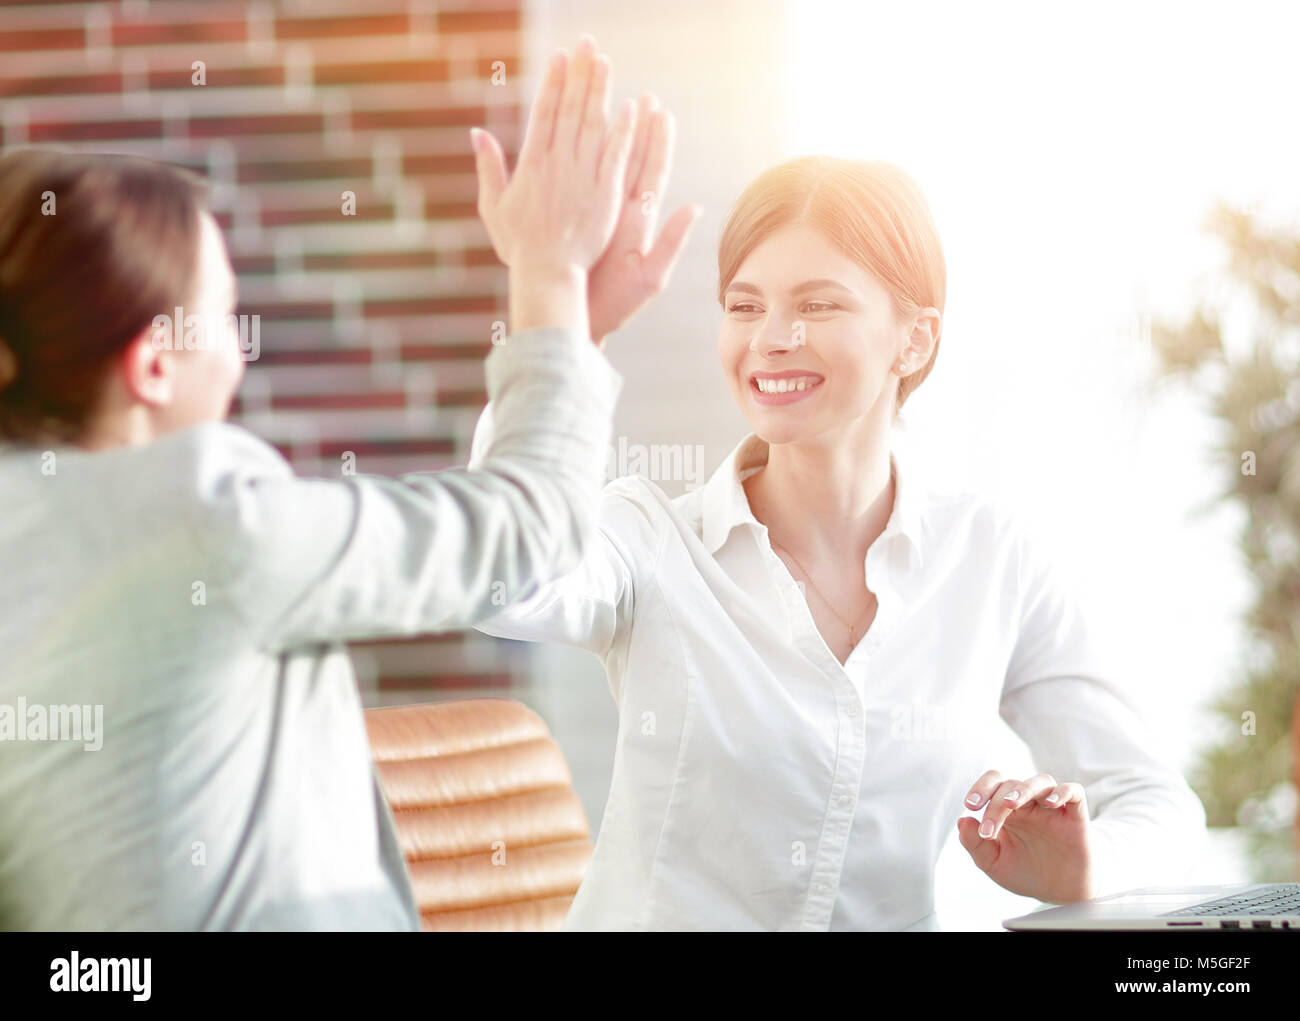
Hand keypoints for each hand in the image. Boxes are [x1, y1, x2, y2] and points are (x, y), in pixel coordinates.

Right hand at [471, 35, 635, 275]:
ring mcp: (583, 179)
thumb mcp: (493, 207)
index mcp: (532, 166)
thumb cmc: (519, 247)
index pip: (544, 114)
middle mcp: (558, 166)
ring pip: (594, 126)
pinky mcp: (605, 196)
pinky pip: (615, 157)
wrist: (547, 276)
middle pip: (570, 111)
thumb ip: (488, 168)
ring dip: (600, 91)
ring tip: (605, 62)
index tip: (560, 57)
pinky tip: (630, 107)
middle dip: (579, 74)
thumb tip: (476, 133)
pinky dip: (622, 132)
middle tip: (587, 43)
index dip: (553, 83)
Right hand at [587, 93, 702, 345]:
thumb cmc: (615, 306)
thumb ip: (673, 241)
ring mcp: (597, 217)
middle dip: (639, 130)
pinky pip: (583, 184)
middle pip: (631, 163)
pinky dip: (587, 158)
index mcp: (638, 225)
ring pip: (606, 168)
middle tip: (646, 96)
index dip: (658, 144)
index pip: (651, 175)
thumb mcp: (650, 277)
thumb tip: (695, 206)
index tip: (662, 113)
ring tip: (621, 104)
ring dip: (614, 136)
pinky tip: (587, 133)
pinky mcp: (578, 222)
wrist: (580, 321)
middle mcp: (619, 216)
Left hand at [956, 770, 1095, 903]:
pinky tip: (1051, 803)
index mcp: (1007, 810)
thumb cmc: (1024, 872)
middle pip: (1012, 784)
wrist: (1059, 894)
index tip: (970, 805)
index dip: (980, 788)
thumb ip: (975, 843)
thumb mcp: (994, 863)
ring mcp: (1053, 809)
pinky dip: (1063, 792)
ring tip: (1010, 803)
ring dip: (1024, 788)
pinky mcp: (1076, 817)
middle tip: (988, 828)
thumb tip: (962, 820)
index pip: (993, 784)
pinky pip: (1074, 792)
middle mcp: (1029, 804)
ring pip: (1041, 781)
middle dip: (996, 803)